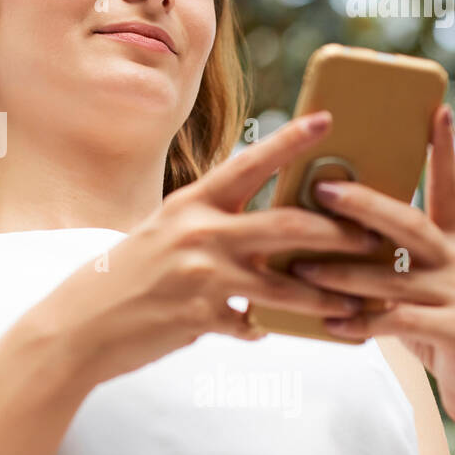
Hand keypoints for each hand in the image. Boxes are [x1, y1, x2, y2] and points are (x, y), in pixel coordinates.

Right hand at [33, 111, 384, 388]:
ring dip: (329, 296)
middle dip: (339, 231)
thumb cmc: (123, 277)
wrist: (79, 326)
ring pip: (287, 286)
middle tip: (376, 234)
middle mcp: (199, 234)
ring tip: (360, 302)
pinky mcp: (203, 319)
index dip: (292, 142)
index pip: (249, 165)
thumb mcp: (162, 236)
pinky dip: (266, 329)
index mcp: (190, 205)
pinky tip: (271, 334)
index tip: (329, 120)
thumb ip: (209, 229)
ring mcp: (203, 277)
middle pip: (288, 225)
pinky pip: (254, 325)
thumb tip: (259, 237)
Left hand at [287, 105, 454, 434]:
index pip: (446, 187)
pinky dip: (362, 321)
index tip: (436, 109)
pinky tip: (331, 322)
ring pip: (393, 276)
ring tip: (301, 268)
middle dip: (363, 205)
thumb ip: (382, 256)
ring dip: (342, 272)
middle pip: (408, 222)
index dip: (443, 149)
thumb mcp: (414, 283)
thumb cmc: (430, 325)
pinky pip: (399, 322)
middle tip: (322, 189)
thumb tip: (320, 225)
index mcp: (449, 242)